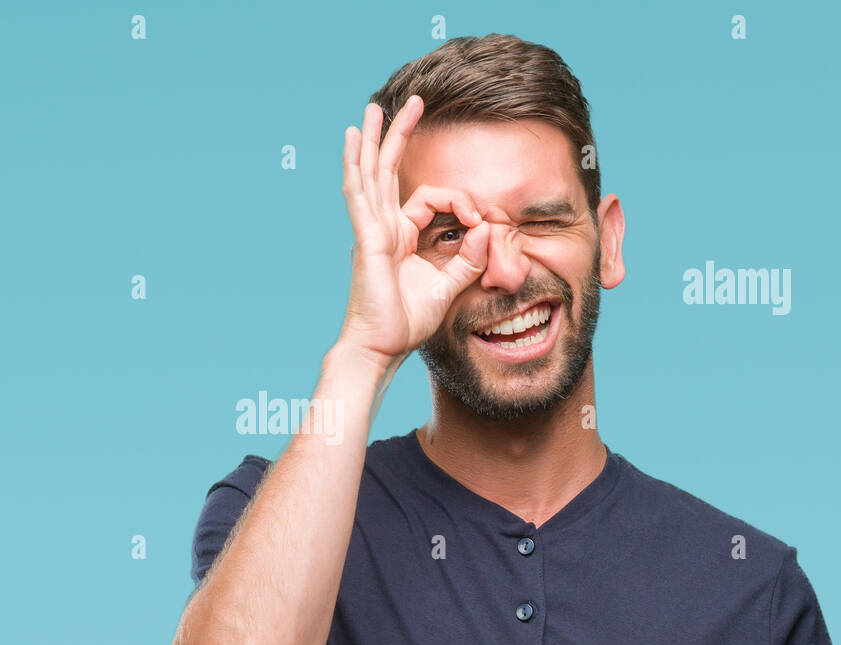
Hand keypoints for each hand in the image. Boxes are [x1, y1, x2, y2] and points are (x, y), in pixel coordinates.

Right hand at [338, 95, 489, 365]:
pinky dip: (355, 163)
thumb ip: (469, 258)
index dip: (462, 201)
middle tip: (413, 102)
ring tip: (374, 106)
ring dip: (376, 138)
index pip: (432, 199)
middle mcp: (384, 228)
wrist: (383, 346)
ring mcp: (372, 230)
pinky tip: (353, 138)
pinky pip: (359, 193)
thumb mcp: (449, 285)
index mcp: (402, 238)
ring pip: (372, 173)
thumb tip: (487, 229)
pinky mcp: (366, 237)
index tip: (482, 220)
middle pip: (390, 170)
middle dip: (400, 134)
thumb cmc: (408, 322)